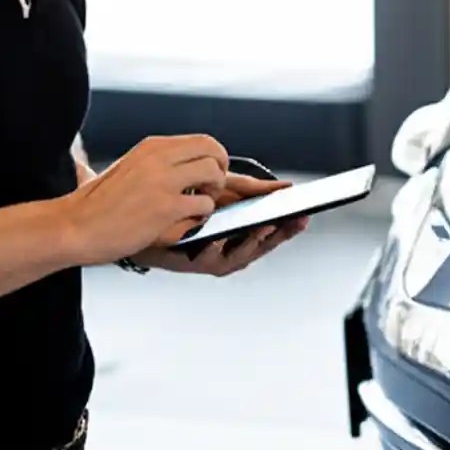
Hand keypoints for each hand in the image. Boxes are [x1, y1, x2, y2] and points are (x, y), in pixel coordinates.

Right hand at [58, 135, 228, 265]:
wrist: (74, 226)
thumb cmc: (96, 205)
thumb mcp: (127, 168)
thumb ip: (155, 164)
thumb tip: (182, 166)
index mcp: (151, 147)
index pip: (201, 140)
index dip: (214, 158)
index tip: (211, 174)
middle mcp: (159, 158)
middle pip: (213, 150)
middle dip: (221, 170)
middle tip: (211, 189)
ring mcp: (163, 182)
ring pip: (213, 175)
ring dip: (212, 195)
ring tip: (197, 208)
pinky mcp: (165, 208)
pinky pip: (204, 206)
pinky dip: (201, 217)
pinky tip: (185, 222)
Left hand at [130, 173, 310, 275]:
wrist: (146, 217)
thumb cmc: (188, 204)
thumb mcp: (222, 192)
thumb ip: (251, 192)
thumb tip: (283, 188)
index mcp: (241, 233)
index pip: (272, 234)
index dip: (289, 227)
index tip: (304, 216)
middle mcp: (230, 249)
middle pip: (261, 247)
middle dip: (278, 236)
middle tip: (291, 223)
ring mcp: (212, 258)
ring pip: (238, 257)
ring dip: (251, 243)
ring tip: (263, 227)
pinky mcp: (189, 260)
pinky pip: (204, 259)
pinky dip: (212, 251)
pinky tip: (216, 240)